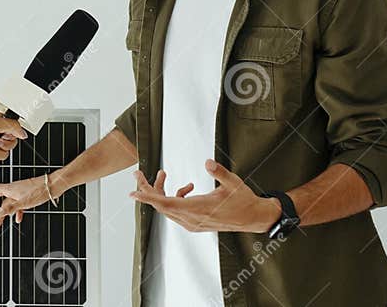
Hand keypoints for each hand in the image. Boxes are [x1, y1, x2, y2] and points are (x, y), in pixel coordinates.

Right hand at [0, 173, 58, 227]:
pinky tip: (18, 218)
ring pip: (7, 203)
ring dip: (2, 213)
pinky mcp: (26, 195)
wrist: (53, 186)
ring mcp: (19, 192)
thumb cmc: (39, 191)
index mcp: (10, 189)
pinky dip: (16, 212)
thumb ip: (10, 208)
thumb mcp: (24, 202)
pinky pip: (17, 205)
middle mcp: (12, 189)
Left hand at [128, 159, 281, 233]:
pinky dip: (176, 197)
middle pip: (161, 204)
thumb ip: (219, 172)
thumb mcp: (233, 183)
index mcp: (198, 209)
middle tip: (137, 173)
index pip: (166, 203)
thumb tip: (207, 162)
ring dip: (161, 191)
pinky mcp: (195, 223)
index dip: (147, 197)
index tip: (132, 192)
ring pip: (167, 207)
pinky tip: (188, 186)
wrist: (254, 218)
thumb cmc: (244, 200)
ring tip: (162, 174)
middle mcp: (192, 219)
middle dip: (147, 189)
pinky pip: (177, 210)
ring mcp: (193, 223)